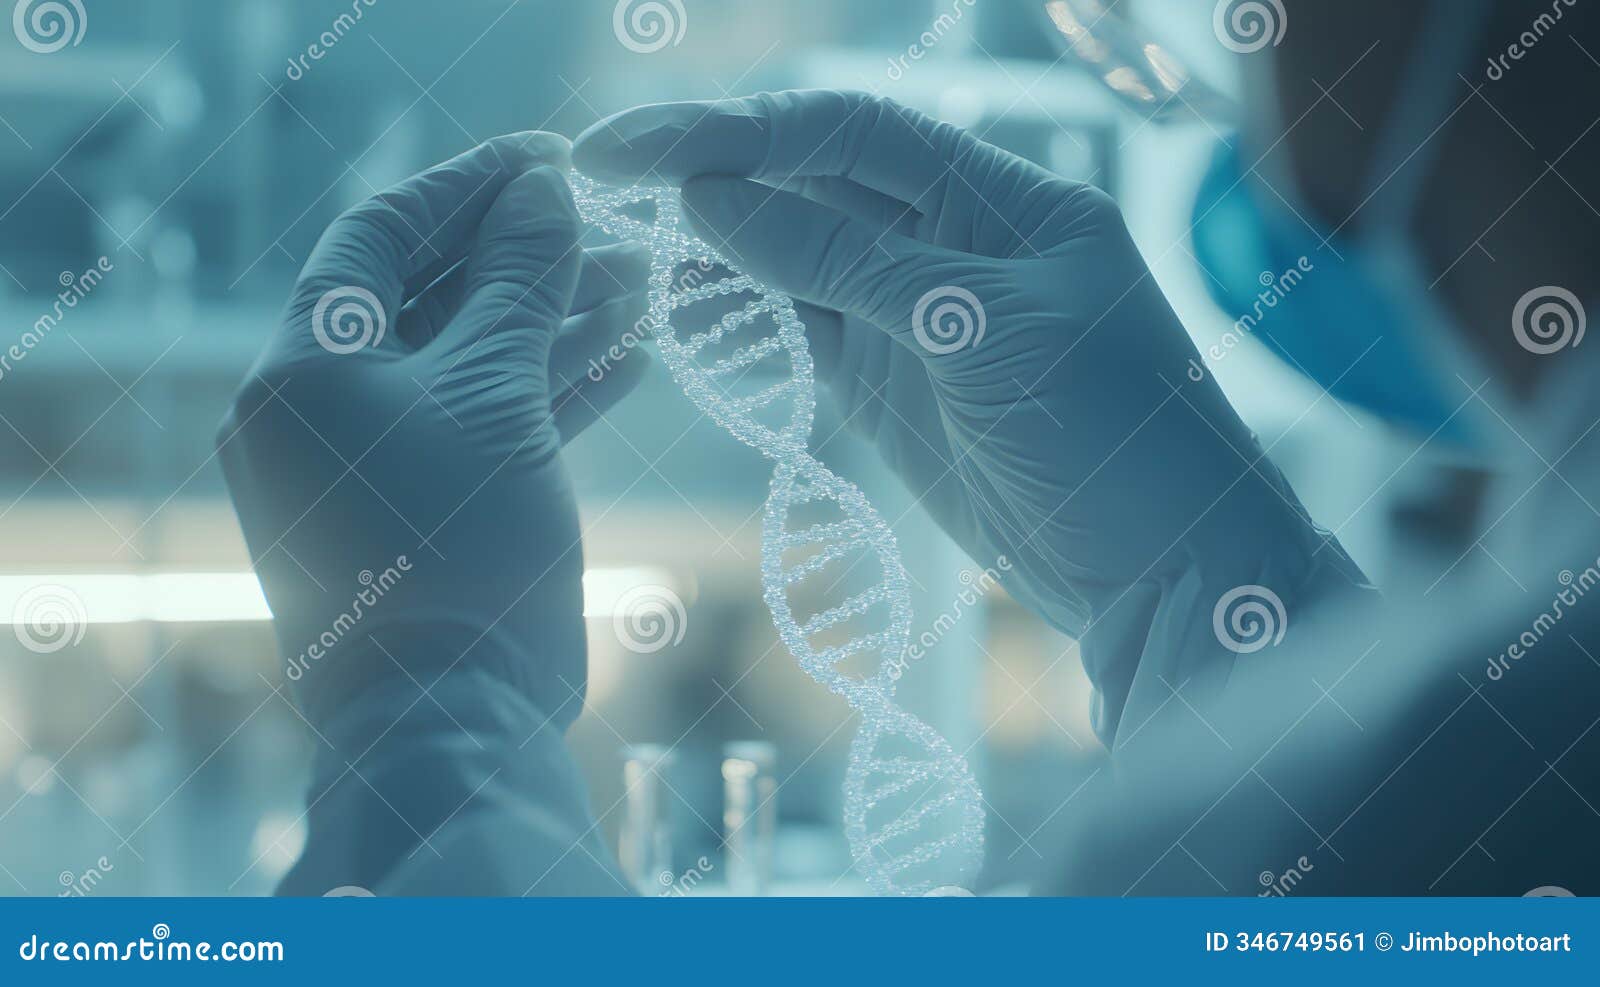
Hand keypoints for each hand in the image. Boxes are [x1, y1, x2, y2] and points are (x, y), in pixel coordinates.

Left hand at [219, 133, 649, 724]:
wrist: (452, 715)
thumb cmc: (453, 551)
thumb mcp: (495, 396)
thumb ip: (519, 284)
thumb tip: (544, 189)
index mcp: (301, 368)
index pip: (378, 235)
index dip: (467, 187)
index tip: (550, 160)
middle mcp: (322, 410)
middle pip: (431, 297)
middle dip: (526, 258)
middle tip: (608, 227)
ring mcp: (375, 465)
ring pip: (472, 364)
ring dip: (554, 321)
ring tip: (640, 285)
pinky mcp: (428, 512)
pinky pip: (489, 426)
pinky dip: (554, 392)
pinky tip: (630, 360)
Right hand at [574, 92, 1362, 741]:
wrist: (1163, 574)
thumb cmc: (1114, 439)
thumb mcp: (981, 332)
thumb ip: (846, 266)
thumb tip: (713, 197)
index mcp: (1005, 198)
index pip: (854, 134)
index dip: (742, 130)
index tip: (643, 147)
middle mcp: (957, 243)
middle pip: (815, 185)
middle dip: (713, 173)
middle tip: (606, 175)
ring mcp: (920, 319)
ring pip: (798, 259)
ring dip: (719, 249)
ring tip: (633, 246)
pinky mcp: (895, 387)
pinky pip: (805, 333)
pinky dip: (745, 322)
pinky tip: (688, 312)